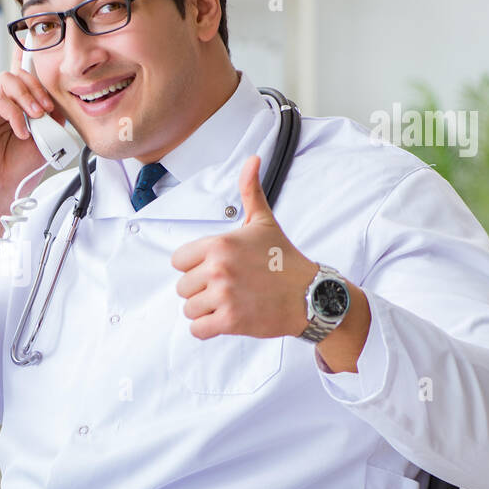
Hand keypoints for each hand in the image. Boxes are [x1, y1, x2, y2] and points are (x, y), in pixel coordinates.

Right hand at [0, 46, 70, 215]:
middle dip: (37, 88)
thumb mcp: (44, 143)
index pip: (27, 82)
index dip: (42, 84)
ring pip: (6, 80)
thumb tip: (57, 101)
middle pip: (17, 75)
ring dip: (27, 95)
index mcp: (16, 111)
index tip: (55, 104)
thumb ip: (50, 120)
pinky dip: (14, 114)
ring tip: (37, 117)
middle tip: (48, 109)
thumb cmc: (17, 174)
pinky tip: (21, 132)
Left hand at [172, 155, 314, 339]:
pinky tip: (226, 319)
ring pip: (189, 309)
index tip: (218, 268)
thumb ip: (250, 190)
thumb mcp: (264, 222)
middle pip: (182, 287)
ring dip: (205, 310)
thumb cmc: (283, 259)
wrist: (309, 295)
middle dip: (201, 290)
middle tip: (229, 288)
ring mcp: (224, 296)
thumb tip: (252, 158)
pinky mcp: (230, 321)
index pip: (179, 261)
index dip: (195, 266)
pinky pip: (197, 330)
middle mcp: (218, 268)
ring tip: (230, 302)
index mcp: (219, 244)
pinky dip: (207, 328)